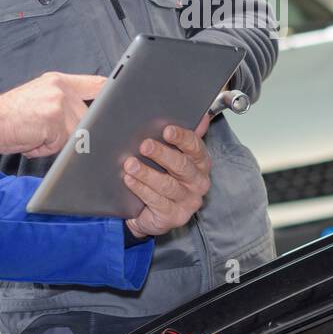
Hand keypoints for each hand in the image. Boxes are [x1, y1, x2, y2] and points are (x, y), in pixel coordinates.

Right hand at [0, 72, 105, 156]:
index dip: (111, 96)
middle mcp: (61, 87)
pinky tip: (30, 140)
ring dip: (57, 142)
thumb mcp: (38, 99)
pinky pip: (62, 143)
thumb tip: (84, 122)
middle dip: (73, 133)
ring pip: (77, 132)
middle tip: (45, 134)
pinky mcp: (54, 118)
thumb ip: (62, 104)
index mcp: (58, 80)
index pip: (98, 83)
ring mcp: (59, 101)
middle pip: (88, 117)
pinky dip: (46, 148)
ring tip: (34, 136)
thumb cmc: (7, 118)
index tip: (120, 106)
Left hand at [122, 121, 212, 236]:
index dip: (182, 137)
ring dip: (147, 173)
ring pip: (168, 185)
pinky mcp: (175, 216)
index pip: (196, 147)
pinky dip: (142, 190)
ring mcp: (188, 201)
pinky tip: (130, 180)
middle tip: (144, 146)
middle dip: (162, 154)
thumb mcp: (172, 156)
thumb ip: (184, 138)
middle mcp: (198, 182)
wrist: (149, 213)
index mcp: (201, 163)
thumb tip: (202, 117)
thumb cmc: (162, 178)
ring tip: (130, 164)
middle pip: (182, 165)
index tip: (166, 130)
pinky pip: (158, 201)